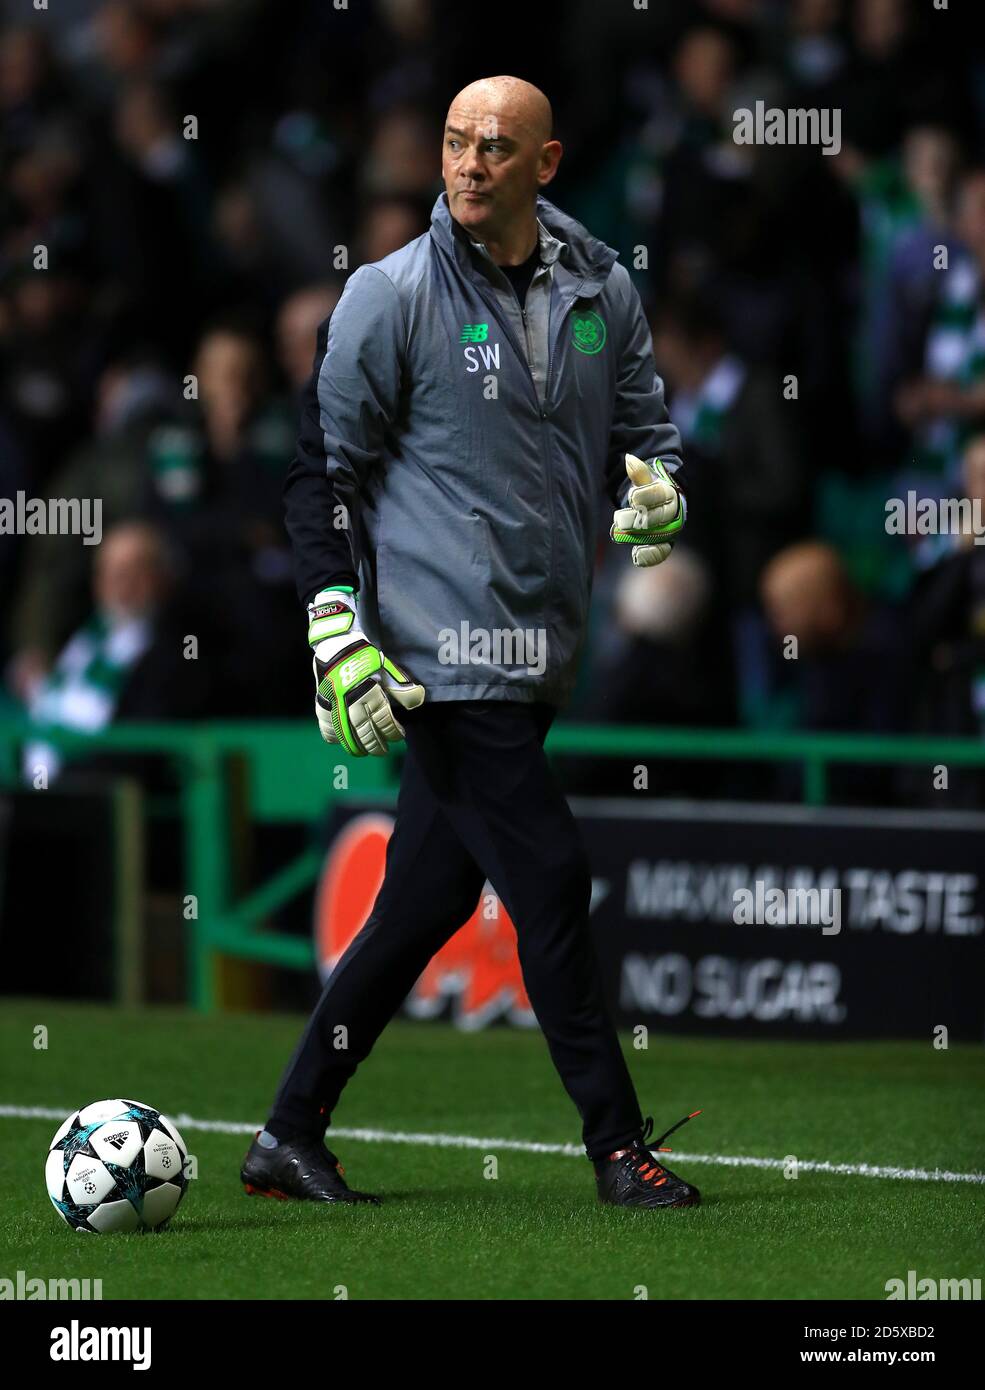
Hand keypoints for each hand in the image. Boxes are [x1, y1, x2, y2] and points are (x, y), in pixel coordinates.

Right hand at [307, 589, 424, 755]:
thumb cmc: (365, 656)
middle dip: (376, 744)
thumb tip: (418, 700)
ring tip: (363, 752)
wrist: (336, 644)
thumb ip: (400, 687)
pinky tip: (338, 741)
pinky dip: (331, 735)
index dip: (392, 731)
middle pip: (364, 731)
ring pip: (345, 732)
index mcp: (368, 692)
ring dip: (355, 745)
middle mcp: (350, 701)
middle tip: (383, 751)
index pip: (383, 720)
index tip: (398, 735)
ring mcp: (333, 703)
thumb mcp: (386, 668)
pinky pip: (325, 724)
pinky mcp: (321, 701)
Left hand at [610, 453, 685, 566]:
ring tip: (619, 535)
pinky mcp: (665, 543)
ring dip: (640, 536)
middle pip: (659, 516)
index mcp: (670, 492)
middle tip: (619, 520)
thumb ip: (638, 472)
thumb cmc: (649, 487)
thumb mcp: (644, 477)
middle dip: (638, 518)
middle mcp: (674, 512)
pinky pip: (661, 552)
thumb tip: (629, 459)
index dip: (647, 496)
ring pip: (660, 535)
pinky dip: (650, 555)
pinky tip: (636, 555)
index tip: (632, 497)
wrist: (660, 503)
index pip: (661, 494)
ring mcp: (670, 529)